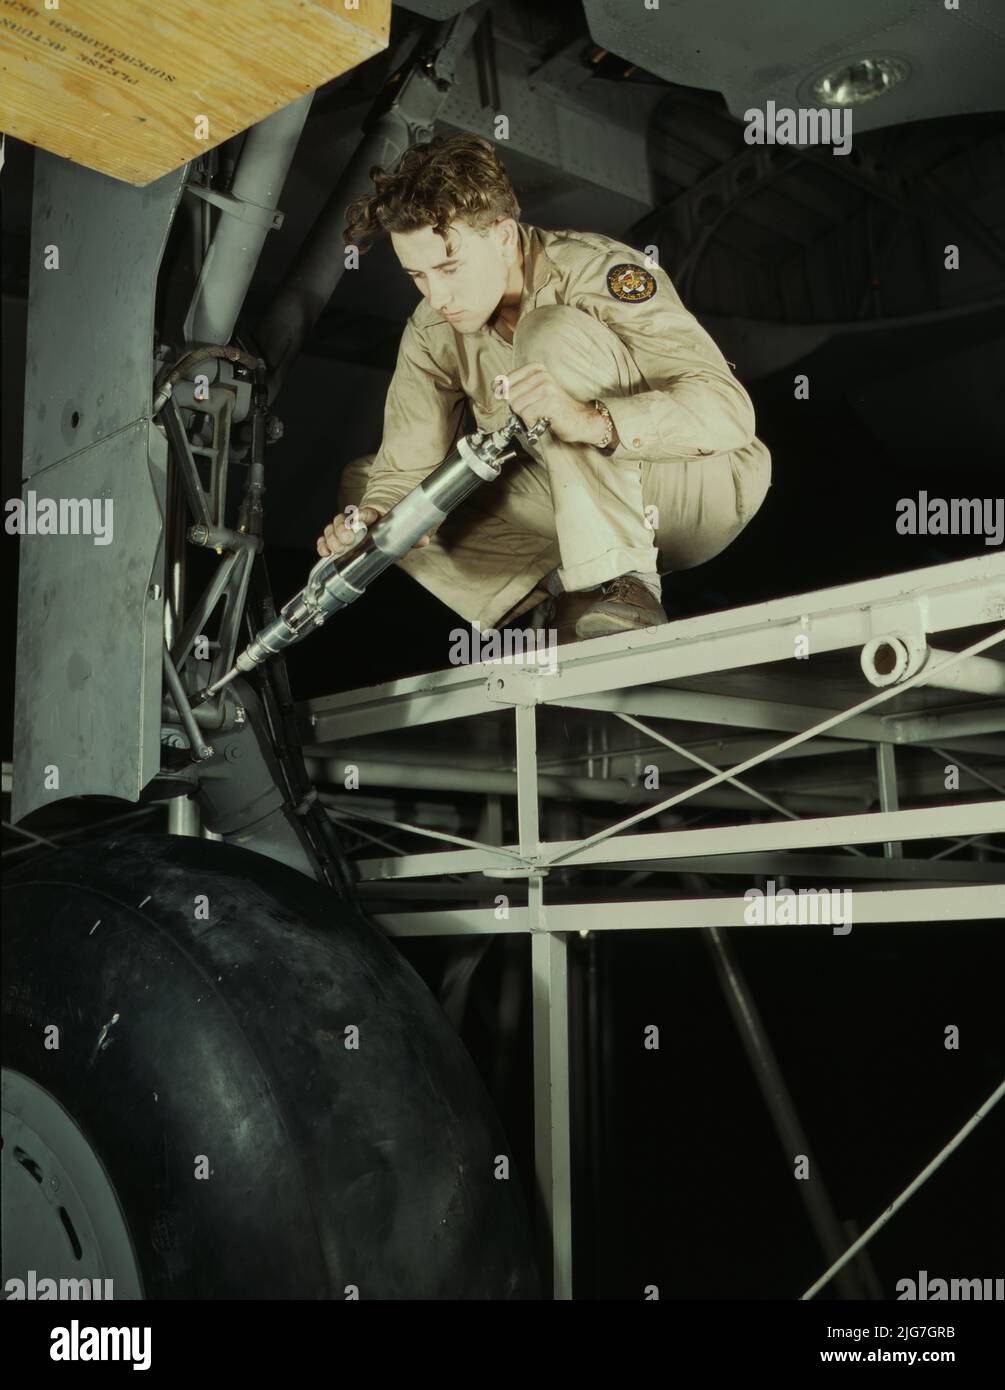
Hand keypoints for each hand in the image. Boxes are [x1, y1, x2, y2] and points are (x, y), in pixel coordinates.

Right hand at [316, 505, 430, 557]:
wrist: (387, 522)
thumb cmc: (395, 527)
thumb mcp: (407, 530)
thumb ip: (414, 535)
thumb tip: (422, 541)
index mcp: (374, 515)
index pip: (366, 512)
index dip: (361, 515)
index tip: (359, 518)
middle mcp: (357, 520)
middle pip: (343, 520)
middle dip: (342, 530)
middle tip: (348, 541)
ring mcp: (346, 529)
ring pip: (332, 528)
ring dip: (331, 538)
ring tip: (336, 549)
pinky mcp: (339, 538)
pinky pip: (327, 539)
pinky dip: (323, 544)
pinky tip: (324, 552)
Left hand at [497, 364, 603, 444]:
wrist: (578, 420)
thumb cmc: (554, 408)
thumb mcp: (533, 392)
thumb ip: (515, 387)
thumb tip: (494, 386)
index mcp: (536, 368)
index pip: (505, 381)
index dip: (506, 396)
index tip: (517, 402)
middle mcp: (541, 375)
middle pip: (509, 396)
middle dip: (518, 409)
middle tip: (533, 411)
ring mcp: (546, 387)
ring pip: (517, 407)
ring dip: (525, 417)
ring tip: (539, 415)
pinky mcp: (550, 402)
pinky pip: (527, 415)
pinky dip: (532, 423)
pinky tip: (543, 419)